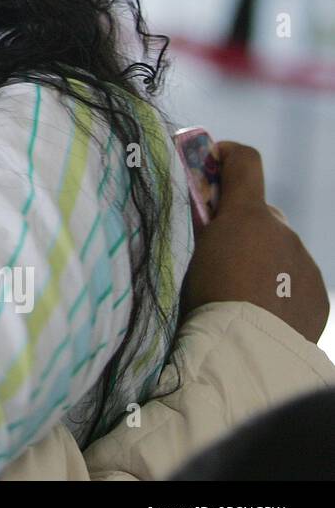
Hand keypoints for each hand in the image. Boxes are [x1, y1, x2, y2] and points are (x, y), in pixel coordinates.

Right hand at [181, 141, 328, 342]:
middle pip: (261, 215)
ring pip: (279, 250)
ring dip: (261, 260)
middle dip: (241, 227)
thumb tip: (206, 212)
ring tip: (239, 294)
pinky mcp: (319, 295)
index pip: (245, 161)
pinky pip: (295, 280)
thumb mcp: (188, 254)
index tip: (212, 163)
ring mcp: (305, 262)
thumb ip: (203, 228)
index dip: (228, 156)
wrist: (245, 352)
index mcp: (246, 214)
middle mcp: (282, 230)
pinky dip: (279, 288)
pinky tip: (261, 313)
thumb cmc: (204, 300)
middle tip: (217, 256)